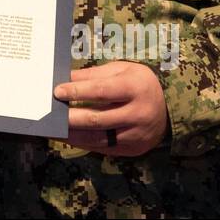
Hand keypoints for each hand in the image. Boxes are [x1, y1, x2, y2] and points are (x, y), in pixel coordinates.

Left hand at [54, 62, 169, 156]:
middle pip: (98, 118)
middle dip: (71, 118)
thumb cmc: (139, 84)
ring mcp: (136, 135)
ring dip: (73, 135)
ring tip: (53, 129)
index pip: (102, 91)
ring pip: (98, 137)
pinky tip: (69, 138)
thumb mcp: (122, 70)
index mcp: (136, 88)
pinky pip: (103, 148)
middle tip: (51, 115)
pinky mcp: (132, 149)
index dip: (78, 92)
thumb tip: (65, 77)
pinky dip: (84, 143)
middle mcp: (138, 113)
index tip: (57, 91)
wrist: (168, 110)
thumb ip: (94, 75)